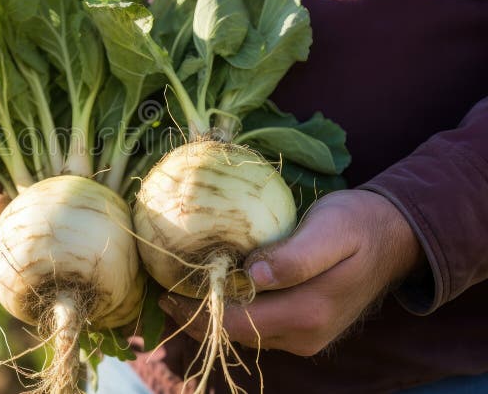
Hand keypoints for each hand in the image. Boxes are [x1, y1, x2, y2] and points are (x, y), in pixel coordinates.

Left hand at [158, 189, 422, 355]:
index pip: (238, 323)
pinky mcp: (304, 327)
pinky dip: (232, 312)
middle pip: (237, 334)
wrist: (394, 237)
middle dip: (198, 316)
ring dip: (213, 316)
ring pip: (245, 333)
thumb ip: (294, 257)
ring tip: (180, 291)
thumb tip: (252, 275)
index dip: (199, 311)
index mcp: (310, 312)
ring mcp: (306, 335)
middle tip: (163, 291)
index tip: (166, 291)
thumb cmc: (357, 223)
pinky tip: (215, 292)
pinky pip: (258, 326)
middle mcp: (306, 334)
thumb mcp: (329, 230)